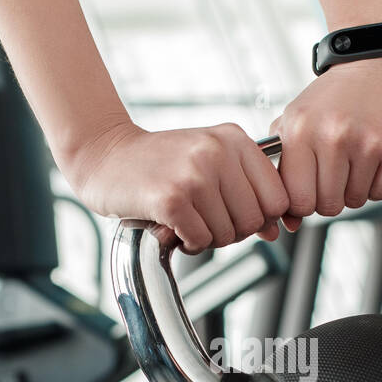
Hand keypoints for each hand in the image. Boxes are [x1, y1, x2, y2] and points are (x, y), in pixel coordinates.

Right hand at [66, 119, 289, 253]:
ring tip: (186, 220)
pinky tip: (173, 227)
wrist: (103, 155)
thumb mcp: (210, 163)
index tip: (235, 215)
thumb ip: (247, 191)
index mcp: (235, 138)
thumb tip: (275, 231)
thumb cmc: (159, 164)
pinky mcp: (171, 198)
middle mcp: (218, 151)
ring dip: (208, 238)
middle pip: (255, 220)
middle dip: (232, 231)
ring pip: (229, 233)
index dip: (260, 217)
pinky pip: (201, 241)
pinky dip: (188, 243)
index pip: (278, 198)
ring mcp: (194, 174)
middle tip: (204, 220)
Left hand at [270, 55, 381, 229]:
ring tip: (358, 158)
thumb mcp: (296, 118)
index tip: (312, 188)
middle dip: (332, 196)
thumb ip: (283, 167)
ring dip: (358, 188)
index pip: (297, 200)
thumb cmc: (334, 96)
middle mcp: (332, 135)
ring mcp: (368, 142)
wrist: (378, 60)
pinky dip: (381, 182)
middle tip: (338, 172)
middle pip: (328, 206)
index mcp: (300, 130)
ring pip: (357, 201)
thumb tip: (285, 222)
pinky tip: (377, 157)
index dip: (305, 201)